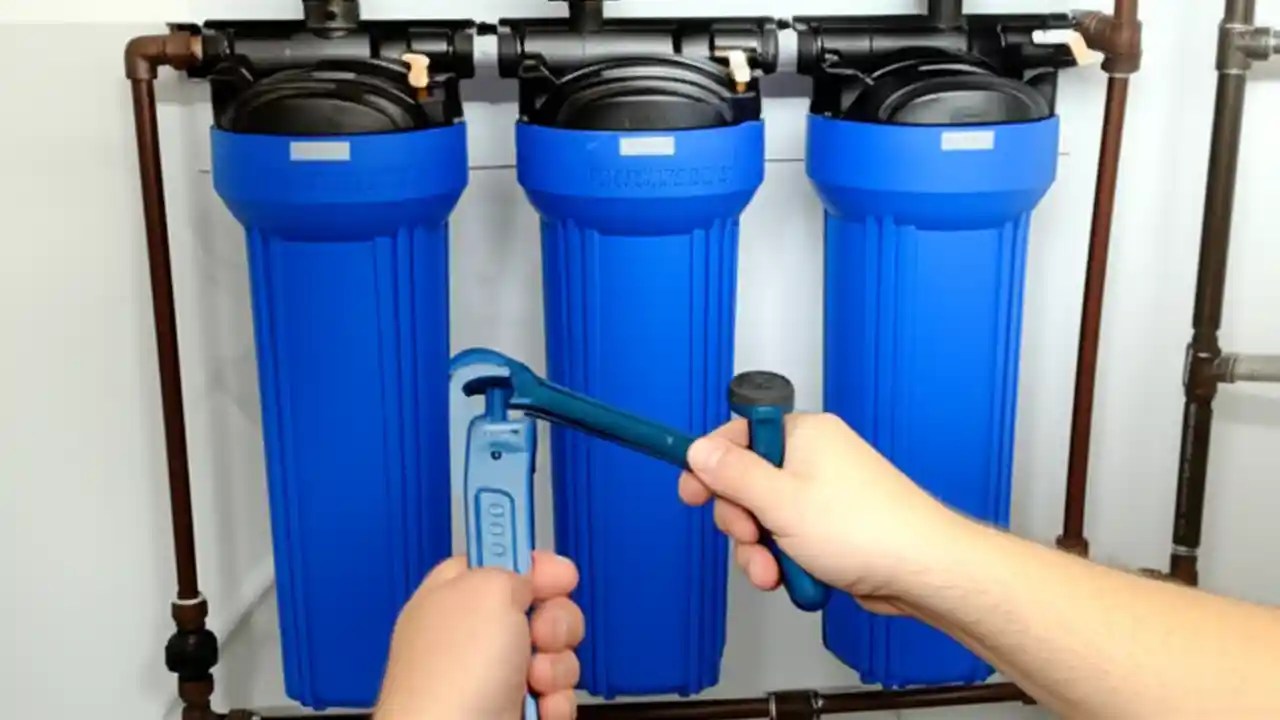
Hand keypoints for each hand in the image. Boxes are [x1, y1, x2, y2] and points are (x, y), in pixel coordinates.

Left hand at [375, 552, 583, 719]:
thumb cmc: (450, 678)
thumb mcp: (488, 590)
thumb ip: (514, 570)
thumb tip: (531, 576)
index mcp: (453, 597)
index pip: (499, 562)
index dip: (533, 563)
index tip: (558, 572)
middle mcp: (473, 637)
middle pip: (540, 609)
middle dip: (555, 621)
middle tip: (538, 634)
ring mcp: (494, 677)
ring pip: (556, 655)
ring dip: (557, 666)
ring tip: (533, 679)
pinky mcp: (514, 711)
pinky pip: (557, 695)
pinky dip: (555, 702)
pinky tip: (538, 706)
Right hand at [678, 413, 963, 612]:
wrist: (922, 571)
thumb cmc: (868, 530)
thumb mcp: (780, 501)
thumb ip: (732, 475)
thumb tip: (698, 450)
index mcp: (803, 434)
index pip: (738, 436)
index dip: (710, 465)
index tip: (691, 491)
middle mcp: (813, 457)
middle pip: (745, 482)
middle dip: (741, 521)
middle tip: (751, 538)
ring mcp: (822, 493)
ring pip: (764, 517)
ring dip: (761, 550)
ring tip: (776, 571)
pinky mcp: (830, 526)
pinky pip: (787, 537)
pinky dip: (785, 560)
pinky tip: (795, 577)